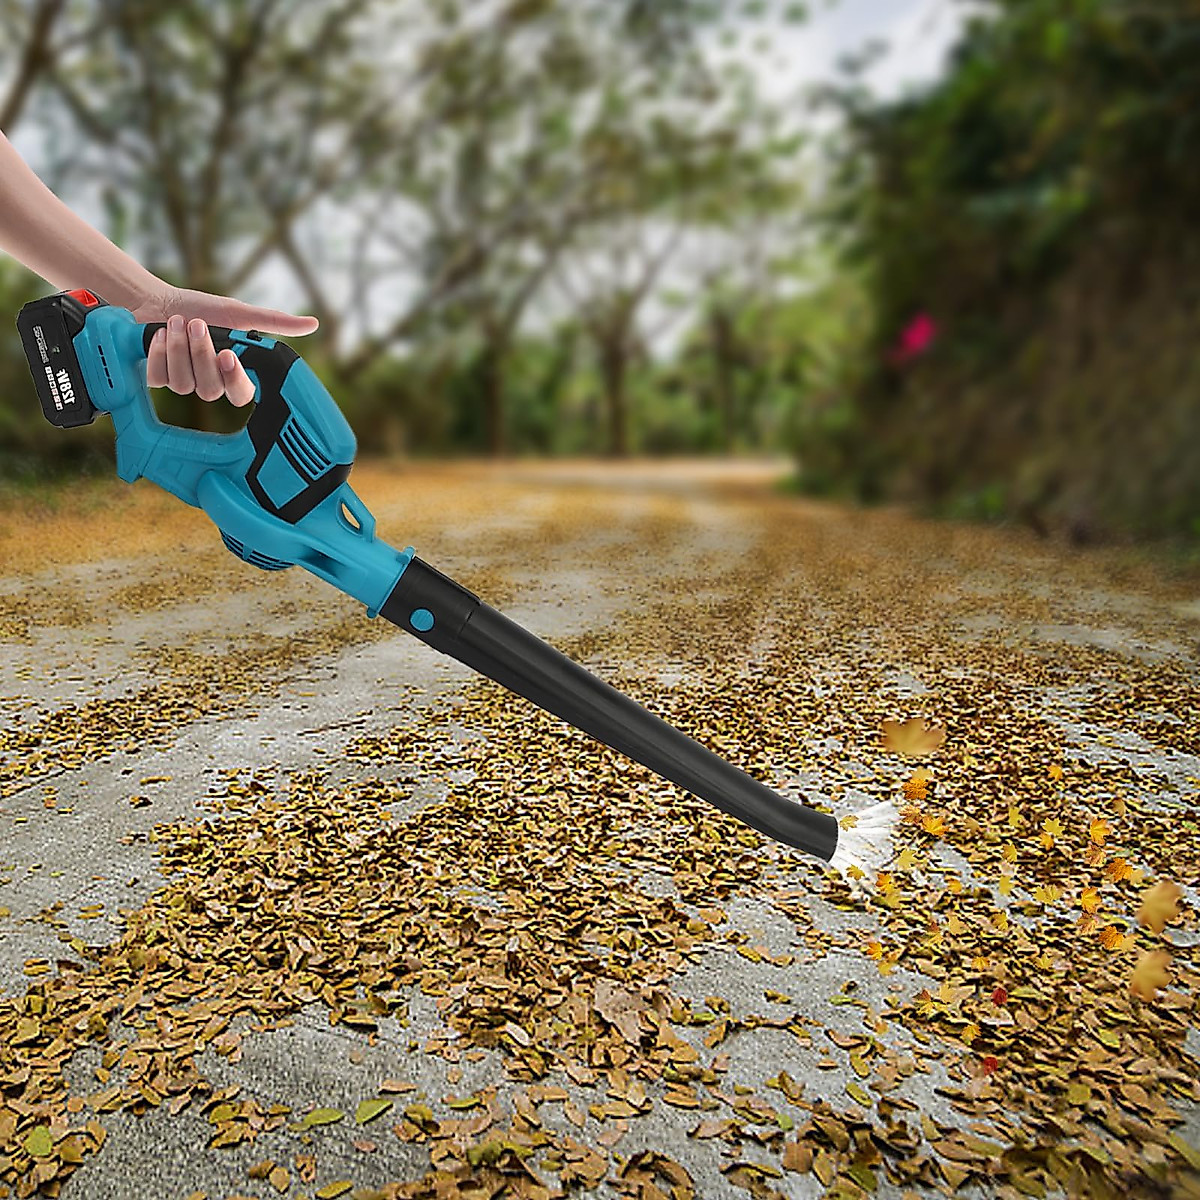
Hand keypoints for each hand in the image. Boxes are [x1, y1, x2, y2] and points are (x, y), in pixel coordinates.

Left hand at [131, 285, 318, 406]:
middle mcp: (210, 382)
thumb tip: (313, 324)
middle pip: (210, 389)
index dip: (235, 381)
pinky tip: (159, 334)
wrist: (159, 302)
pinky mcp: (160, 378)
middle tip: (197, 325)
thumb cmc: (201, 308)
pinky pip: (160, 379)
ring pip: (184, 385)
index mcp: (232, 371)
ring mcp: (185, 383)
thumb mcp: (239, 313)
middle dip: (201, 354)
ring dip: (177, 349)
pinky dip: (158, 352)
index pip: (242, 395)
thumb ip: (275, 322)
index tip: (228, 355)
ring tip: (176, 323)